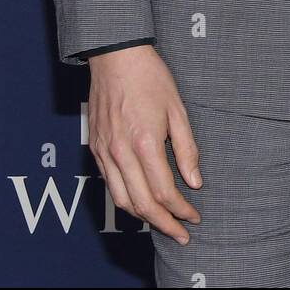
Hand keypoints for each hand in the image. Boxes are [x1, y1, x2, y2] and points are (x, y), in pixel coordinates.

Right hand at [87, 45, 202, 243]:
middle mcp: (121, 152)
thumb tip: (194, 181)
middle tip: (181, 234)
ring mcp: (104, 151)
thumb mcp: (178, 109)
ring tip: (163, 222)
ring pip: (121, 199)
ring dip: (143, 217)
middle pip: (142, 204)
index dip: (180, 210)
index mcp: (144, 143)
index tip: (194, 216)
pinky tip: (140, 200)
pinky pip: (109, 183)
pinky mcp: (95, 147)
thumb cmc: (150, 77)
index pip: (163, 192)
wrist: (116, 56)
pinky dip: (125, 199)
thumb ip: (186, 148)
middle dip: (164, 224)